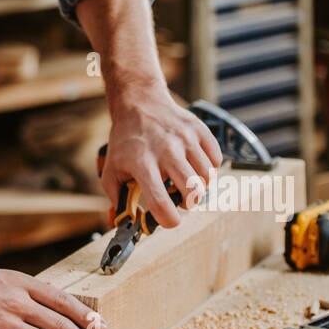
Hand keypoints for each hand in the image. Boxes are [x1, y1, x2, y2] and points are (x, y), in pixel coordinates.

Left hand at [102, 83, 222, 226]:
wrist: (139, 103)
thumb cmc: (126, 142)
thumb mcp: (112, 170)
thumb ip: (118, 200)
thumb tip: (126, 225)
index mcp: (142, 163)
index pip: (161, 203)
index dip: (169, 220)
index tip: (169, 220)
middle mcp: (165, 150)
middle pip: (192, 192)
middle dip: (188, 203)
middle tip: (179, 197)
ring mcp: (185, 138)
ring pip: (207, 178)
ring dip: (199, 186)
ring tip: (185, 179)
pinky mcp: (199, 129)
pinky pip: (216, 160)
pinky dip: (209, 168)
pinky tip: (193, 163)